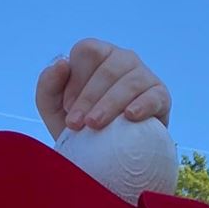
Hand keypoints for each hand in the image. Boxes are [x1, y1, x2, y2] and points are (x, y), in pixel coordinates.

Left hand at [34, 39, 170, 139]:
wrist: (103, 156)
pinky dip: (142, 105)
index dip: (75, 79)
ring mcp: (144, 76)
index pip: (87, 51)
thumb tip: (62, 63)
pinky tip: (129, 117)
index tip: (67, 108)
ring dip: (109, 103)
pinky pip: (154, 95)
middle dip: (88, 98)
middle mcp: (122, 59)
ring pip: (130, 81)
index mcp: (97, 56)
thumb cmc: (77, 126)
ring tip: (94, 125)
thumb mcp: (53, 109)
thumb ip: (47, 86)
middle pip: (108, 68)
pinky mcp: (160, 96)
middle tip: (75, 124)